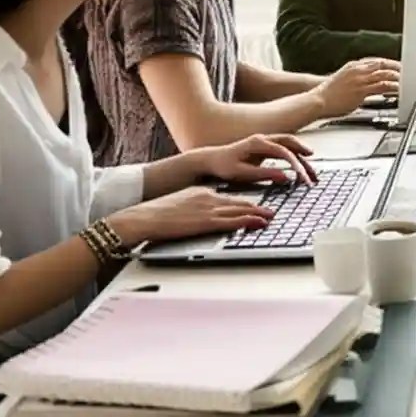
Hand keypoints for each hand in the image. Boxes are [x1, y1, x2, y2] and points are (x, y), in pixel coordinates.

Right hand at [107, 187, 273, 246]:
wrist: (143, 218)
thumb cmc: (157, 214)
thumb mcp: (181, 204)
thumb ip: (196, 206)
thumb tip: (204, 215)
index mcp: (203, 192)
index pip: (230, 197)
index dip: (246, 202)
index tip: (257, 204)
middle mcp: (209, 198)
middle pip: (240, 202)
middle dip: (258, 207)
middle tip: (272, 210)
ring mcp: (208, 209)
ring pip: (240, 210)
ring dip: (258, 214)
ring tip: (271, 217)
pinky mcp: (205, 222)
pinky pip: (232, 222)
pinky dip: (248, 221)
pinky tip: (258, 223)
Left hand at [197, 134, 317, 185]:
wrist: (210, 159)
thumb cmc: (223, 166)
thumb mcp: (241, 173)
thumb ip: (263, 174)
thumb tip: (285, 177)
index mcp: (257, 143)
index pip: (283, 152)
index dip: (295, 165)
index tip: (302, 178)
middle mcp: (263, 138)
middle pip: (290, 142)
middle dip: (304, 157)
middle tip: (313, 174)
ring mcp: (264, 141)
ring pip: (289, 145)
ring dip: (302, 156)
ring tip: (312, 173)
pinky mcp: (264, 148)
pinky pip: (284, 149)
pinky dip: (295, 157)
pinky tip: (300, 168)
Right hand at [315, 58, 400, 116]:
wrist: (318, 99)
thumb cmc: (329, 93)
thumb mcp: (344, 79)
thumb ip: (357, 78)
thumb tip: (368, 83)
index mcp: (354, 65)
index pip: (376, 60)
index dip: (389, 63)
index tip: (398, 67)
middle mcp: (358, 70)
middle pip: (383, 65)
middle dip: (397, 68)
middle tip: (408, 73)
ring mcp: (360, 79)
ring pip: (384, 74)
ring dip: (398, 78)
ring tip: (407, 82)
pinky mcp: (361, 90)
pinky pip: (381, 87)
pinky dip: (393, 88)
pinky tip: (399, 91)